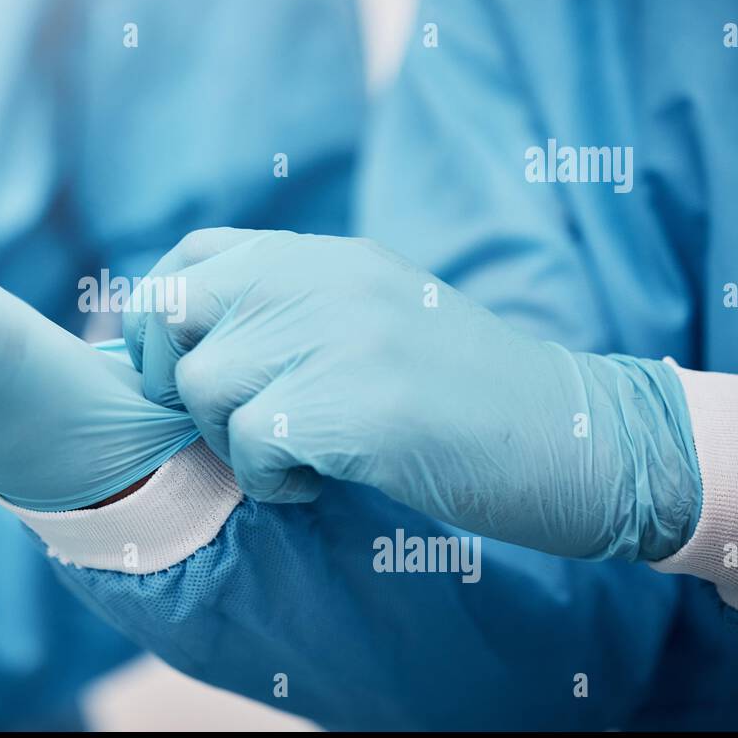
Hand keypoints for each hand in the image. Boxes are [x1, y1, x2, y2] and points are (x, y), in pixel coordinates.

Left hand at [124, 228, 701, 560]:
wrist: (578, 438)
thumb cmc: (466, 396)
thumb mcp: (372, 319)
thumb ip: (289, 313)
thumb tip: (180, 353)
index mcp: (325, 256)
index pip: (193, 255)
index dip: (160, 316)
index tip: (176, 369)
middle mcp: (321, 277)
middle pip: (173, 308)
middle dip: (170, 375)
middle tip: (227, 420)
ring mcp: (337, 333)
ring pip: (204, 385)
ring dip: (234, 439)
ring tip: (301, 456)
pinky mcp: (351, 402)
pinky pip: (252, 444)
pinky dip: (275, 481)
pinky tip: (325, 482)